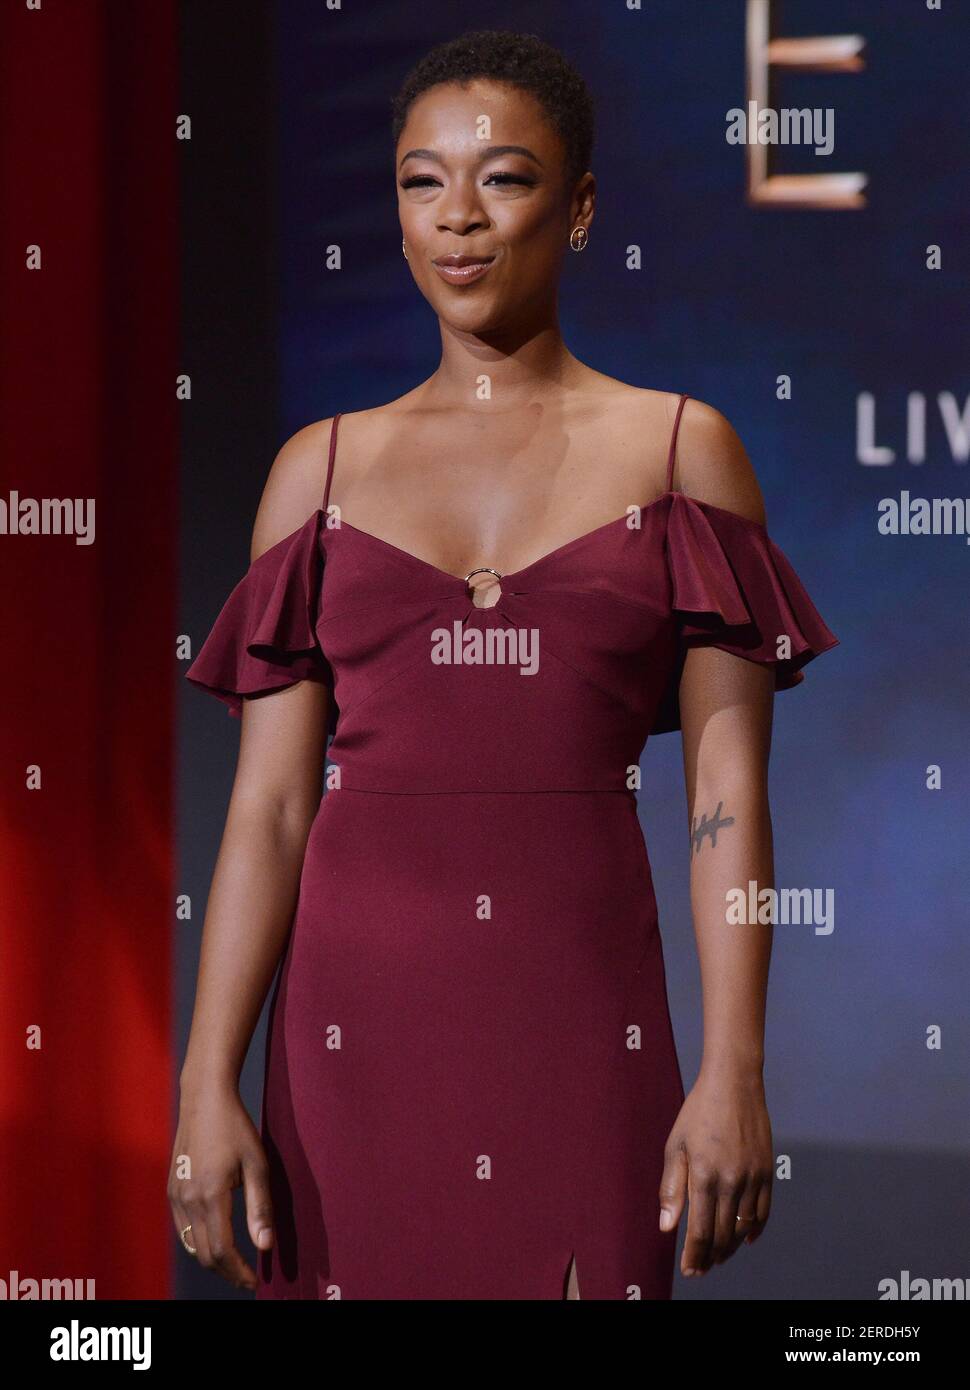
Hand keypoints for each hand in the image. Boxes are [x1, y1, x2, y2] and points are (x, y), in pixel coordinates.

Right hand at [168, 1084, 273, 1290]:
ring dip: (213, 1260)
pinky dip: (200, 1243)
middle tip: (248, 1278)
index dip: (239, 1272)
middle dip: (227, 1272)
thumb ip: (260, 1207)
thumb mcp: (257, 1164)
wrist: (204, 1099)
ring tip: (236, 1263)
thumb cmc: (236, 1128)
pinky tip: (218, 1239)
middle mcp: (187, 1199)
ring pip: (191, 1245)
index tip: (255, 1281)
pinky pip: (183, 1229)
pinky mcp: (172, 1189)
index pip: (222, 1250)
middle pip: (204, 1254)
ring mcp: (176, 1195)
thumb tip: (265, 1246)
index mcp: (210, 1195)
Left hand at [658, 1072, 772, 1277]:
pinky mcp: (766, 1171)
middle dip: (711, 1257)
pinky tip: (745, 1240)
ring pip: (744, 1228)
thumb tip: (668, 1228)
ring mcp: (753, 1178)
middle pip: (723, 1235)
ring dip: (731, 1248)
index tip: (689, 1269)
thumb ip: (671, 1188)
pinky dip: (755, 1230)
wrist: (734, 1084)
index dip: (694, 1256)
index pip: (700, 1232)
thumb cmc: (699, 1112)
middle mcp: (732, 1181)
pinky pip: (764, 1212)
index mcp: (704, 1176)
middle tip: (701, 1268)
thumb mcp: (675, 1146)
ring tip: (718, 1257)